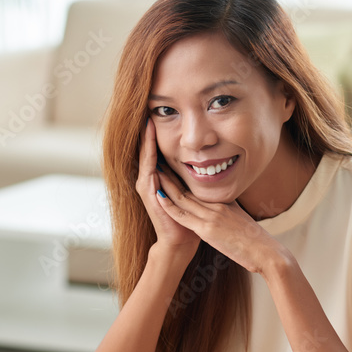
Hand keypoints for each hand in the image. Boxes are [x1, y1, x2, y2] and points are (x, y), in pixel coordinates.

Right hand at [134, 119, 200, 255]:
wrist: (180, 240)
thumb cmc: (188, 218)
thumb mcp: (190, 191)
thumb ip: (190, 177)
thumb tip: (207, 161)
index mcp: (159, 178)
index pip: (156, 150)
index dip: (157, 134)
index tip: (159, 115)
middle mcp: (149, 180)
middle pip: (147, 150)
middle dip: (147, 132)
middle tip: (147, 110)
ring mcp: (146, 187)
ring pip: (145, 157)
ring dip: (145, 140)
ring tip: (147, 122)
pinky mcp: (149, 194)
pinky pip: (148, 169)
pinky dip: (149, 155)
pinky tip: (150, 142)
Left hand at [155, 165, 287, 274]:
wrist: (267, 252)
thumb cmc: (256, 241)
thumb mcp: (242, 220)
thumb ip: (231, 211)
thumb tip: (225, 206)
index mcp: (225, 203)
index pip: (199, 187)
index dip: (184, 177)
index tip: (172, 168)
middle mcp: (217, 205)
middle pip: (189, 188)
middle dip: (172, 175)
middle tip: (158, 162)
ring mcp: (212, 216)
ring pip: (183, 198)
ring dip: (166, 185)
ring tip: (153, 172)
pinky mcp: (208, 230)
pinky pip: (183, 215)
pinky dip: (169, 205)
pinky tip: (158, 195)